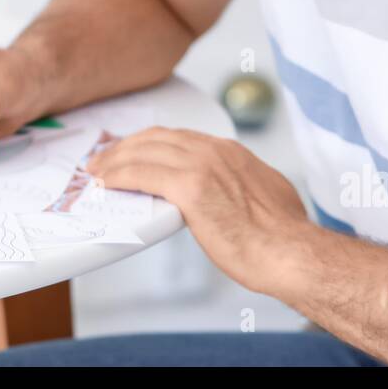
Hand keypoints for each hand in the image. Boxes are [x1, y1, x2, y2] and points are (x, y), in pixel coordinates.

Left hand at [86, 127, 311, 293]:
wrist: (290, 252)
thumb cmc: (281, 238)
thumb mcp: (263, 195)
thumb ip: (239, 186)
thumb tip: (226, 196)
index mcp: (231, 152)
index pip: (179, 136)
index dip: (150, 143)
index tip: (134, 152)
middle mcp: (215, 151)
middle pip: (157, 137)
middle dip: (126, 146)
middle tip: (105, 159)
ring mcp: (202, 165)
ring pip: (144, 151)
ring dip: (114, 159)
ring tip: (97, 171)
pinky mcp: (190, 188)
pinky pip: (142, 174)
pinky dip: (118, 175)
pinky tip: (105, 183)